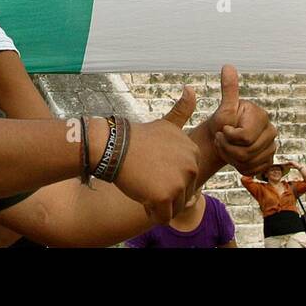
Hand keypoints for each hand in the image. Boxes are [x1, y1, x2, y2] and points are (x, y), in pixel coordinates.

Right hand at [112, 88, 201, 224]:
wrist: (113, 146)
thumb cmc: (137, 138)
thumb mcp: (165, 123)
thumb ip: (182, 111)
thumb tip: (191, 88)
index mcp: (193, 151)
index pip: (187, 178)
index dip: (169, 178)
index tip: (153, 167)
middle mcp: (191, 165)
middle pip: (183, 194)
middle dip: (165, 192)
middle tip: (147, 177)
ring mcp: (179, 180)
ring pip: (173, 207)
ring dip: (158, 203)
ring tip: (144, 185)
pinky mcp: (165, 195)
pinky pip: (163, 217)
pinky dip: (151, 212)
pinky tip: (141, 196)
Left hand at [206, 65, 276, 175]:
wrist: (223, 139)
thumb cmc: (223, 121)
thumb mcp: (224, 107)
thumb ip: (229, 88)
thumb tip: (227, 66)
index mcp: (262, 116)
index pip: (244, 136)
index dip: (228, 136)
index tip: (222, 130)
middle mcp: (272, 131)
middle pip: (247, 151)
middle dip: (228, 148)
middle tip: (221, 141)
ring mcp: (272, 147)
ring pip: (249, 162)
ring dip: (232, 158)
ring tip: (226, 148)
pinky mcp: (269, 161)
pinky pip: (253, 170)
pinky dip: (240, 167)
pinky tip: (235, 158)